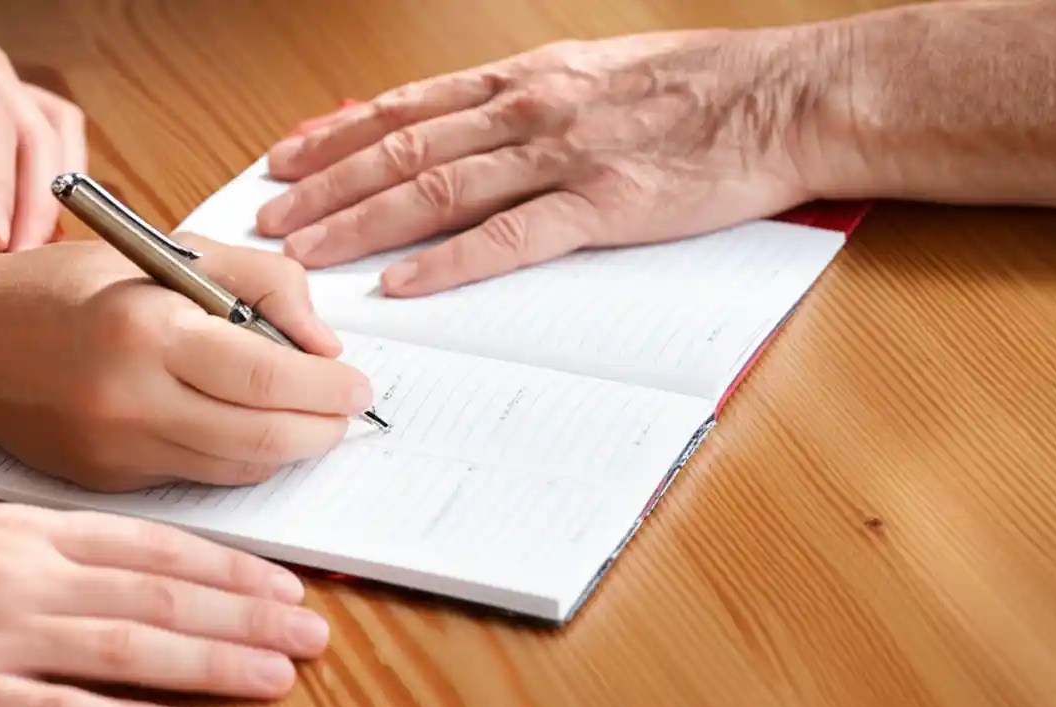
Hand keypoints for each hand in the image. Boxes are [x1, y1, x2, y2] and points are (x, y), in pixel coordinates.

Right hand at [0, 236, 368, 491]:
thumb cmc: (66, 285)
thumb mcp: (166, 251)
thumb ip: (261, 284)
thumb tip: (324, 344)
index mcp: (147, 330)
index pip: (268, 380)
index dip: (329, 388)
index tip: (359, 383)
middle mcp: (131, 401)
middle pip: (262, 439)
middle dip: (323, 429)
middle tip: (348, 409)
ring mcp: (117, 451)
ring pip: (238, 469)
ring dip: (289, 448)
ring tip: (310, 419)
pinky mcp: (109, 482)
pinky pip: (200, 479)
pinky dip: (241, 458)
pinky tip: (253, 430)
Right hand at [0, 502, 328, 706]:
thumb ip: (40, 543)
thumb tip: (129, 564)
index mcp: (18, 532)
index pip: (149, 545)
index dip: (225, 564)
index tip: (281, 581)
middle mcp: (18, 581)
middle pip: (158, 596)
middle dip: (244, 612)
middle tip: (309, 627)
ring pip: (131, 650)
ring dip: (214, 661)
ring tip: (276, 671)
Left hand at [257, 28, 836, 295]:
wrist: (785, 98)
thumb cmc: (698, 89)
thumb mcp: (596, 73)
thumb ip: (527, 101)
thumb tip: (469, 124)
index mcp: (525, 78)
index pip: (406, 107)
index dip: (335, 135)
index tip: (285, 159)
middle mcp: (527, 109)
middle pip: (402, 148)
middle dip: (326, 186)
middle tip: (271, 219)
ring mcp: (561, 156)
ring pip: (437, 190)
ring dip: (362, 223)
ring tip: (307, 253)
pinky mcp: (604, 205)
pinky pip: (510, 238)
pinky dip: (450, 262)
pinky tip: (404, 283)